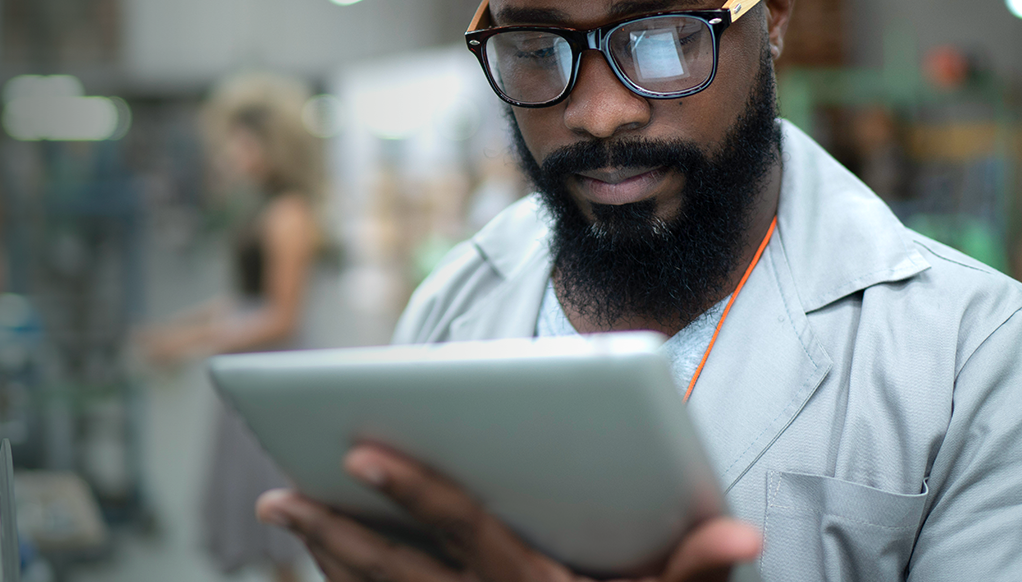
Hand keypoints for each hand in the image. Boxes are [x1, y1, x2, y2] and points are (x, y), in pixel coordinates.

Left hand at [255, 444, 760, 581]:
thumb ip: (694, 571)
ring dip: (326, 553)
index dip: (416, 491)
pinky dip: (346, 581)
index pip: (465, 529)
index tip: (365, 452)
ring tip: (283, 508)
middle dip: (333, 529)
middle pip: (393, 568)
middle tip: (278, 495)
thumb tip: (744, 535)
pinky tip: (324, 552)